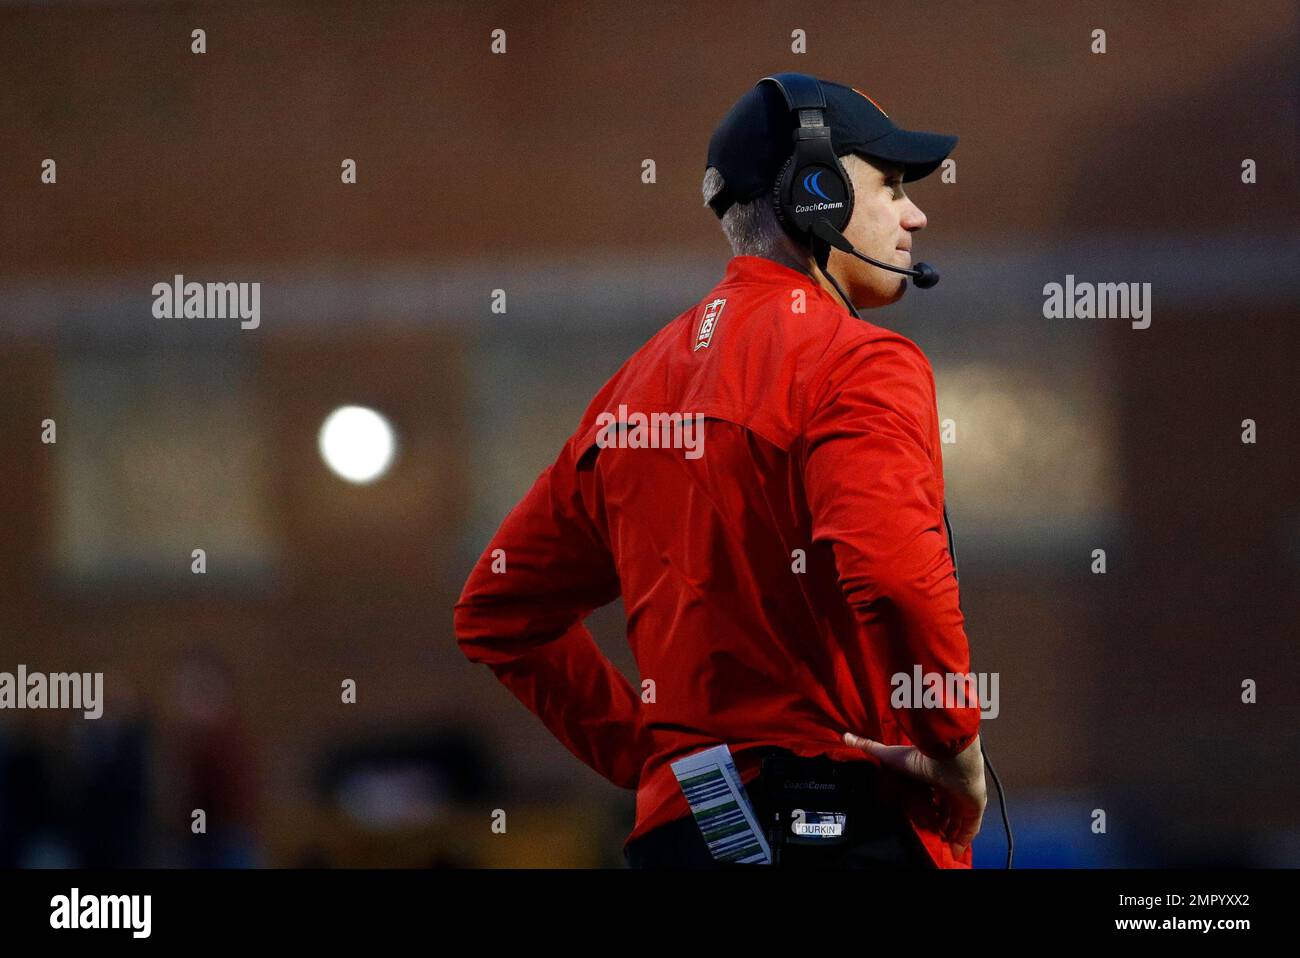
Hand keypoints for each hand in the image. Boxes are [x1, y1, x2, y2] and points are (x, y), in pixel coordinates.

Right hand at [842, 730, 986, 858]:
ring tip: (938, 843)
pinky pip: (970, 829)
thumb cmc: (921, 757)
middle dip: (938, 821)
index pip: (930, 795)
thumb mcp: (889, 755)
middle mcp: (948, 788)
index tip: (917, 817)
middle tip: (928, 833)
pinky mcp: (974, 808)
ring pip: (957, 820)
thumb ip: (869, 746)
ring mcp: (963, 798)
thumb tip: (845, 735)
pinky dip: (963, 840)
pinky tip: (954, 850)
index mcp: (933, 777)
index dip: (925, 807)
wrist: (950, 756)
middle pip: (944, 809)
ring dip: (949, 832)